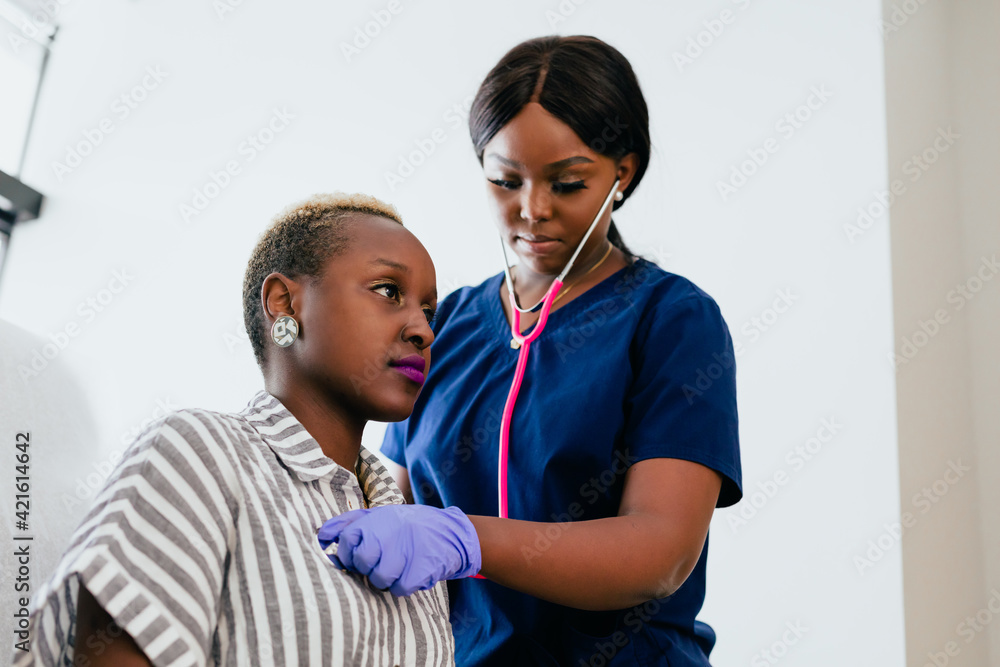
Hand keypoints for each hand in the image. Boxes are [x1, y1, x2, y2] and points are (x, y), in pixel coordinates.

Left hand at [317, 505, 481, 595]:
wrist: (450, 532)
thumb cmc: (407, 525)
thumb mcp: (379, 515)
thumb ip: (348, 523)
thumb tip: (320, 534)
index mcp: (377, 519)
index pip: (347, 541)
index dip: (349, 553)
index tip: (358, 555)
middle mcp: (389, 534)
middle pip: (362, 563)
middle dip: (369, 566)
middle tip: (382, 559)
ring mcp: (405, 553)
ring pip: (378, 579)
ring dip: (387, 577)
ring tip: (399, 564)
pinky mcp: (419, 571)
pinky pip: (399, 589)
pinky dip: (404, 584)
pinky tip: (412, 570)